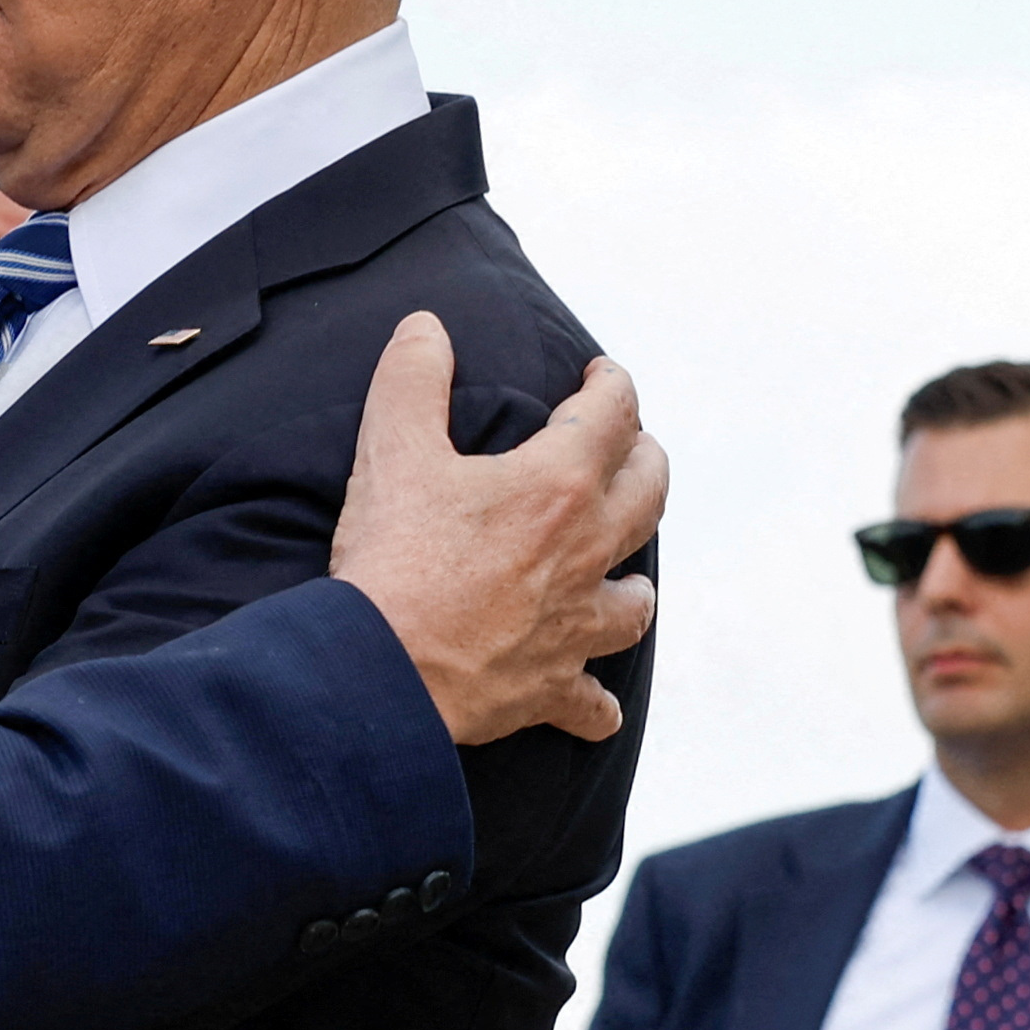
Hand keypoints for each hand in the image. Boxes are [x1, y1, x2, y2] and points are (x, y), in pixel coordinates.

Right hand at [331, 313, 666, 746]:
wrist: (380, 670)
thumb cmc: (390, 559)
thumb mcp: (391, 450)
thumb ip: (413, 378)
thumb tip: (428, 327)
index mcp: (557, 485)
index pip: (613, 414)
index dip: (613, 384)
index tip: (602, 374)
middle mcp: (585, 551)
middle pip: (650, 494)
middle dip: (644, 460)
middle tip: (626, 448)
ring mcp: (576, 624)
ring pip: (638, 600)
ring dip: (635, 579)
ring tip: (623, 569)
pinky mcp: (552, 687)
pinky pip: (594, 703)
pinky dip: (596, 701)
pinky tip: (594, 701)